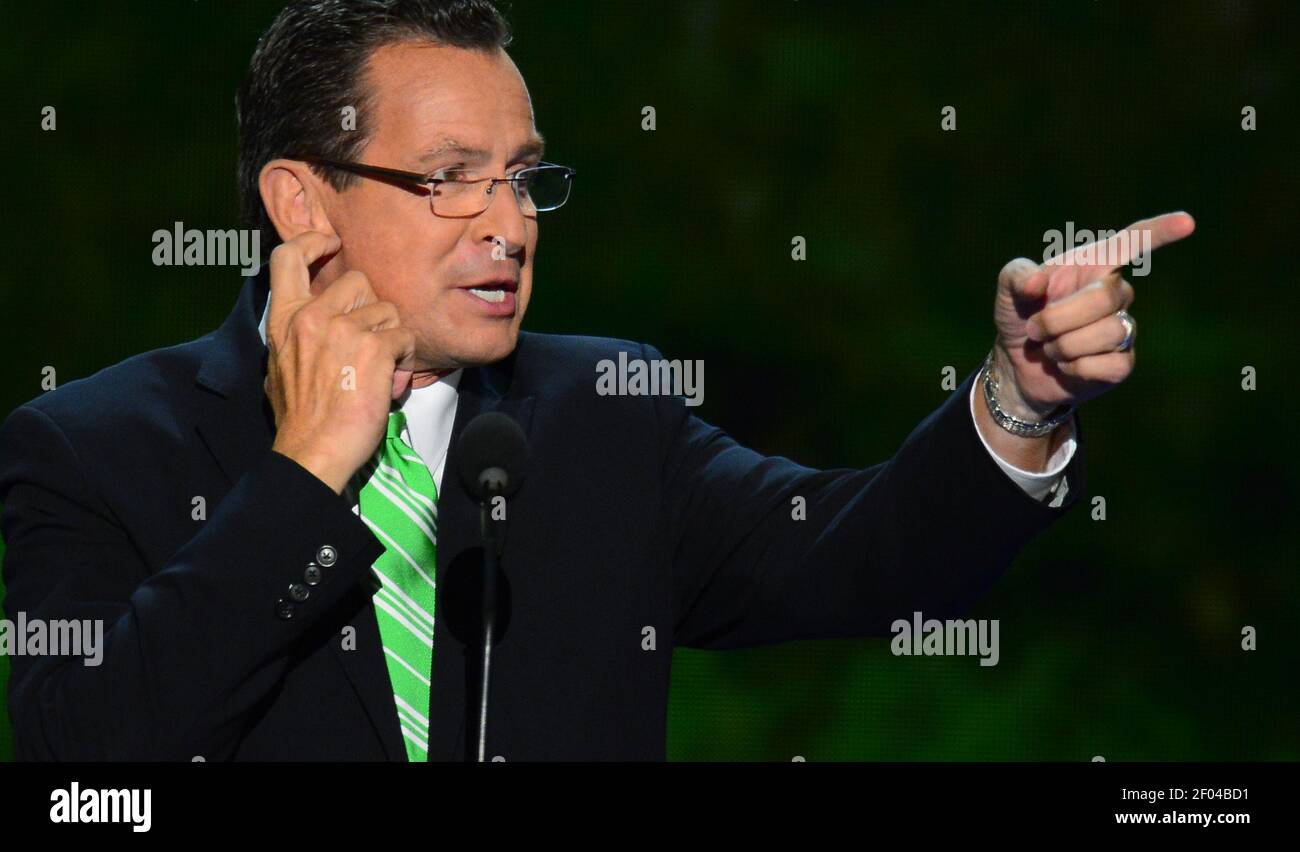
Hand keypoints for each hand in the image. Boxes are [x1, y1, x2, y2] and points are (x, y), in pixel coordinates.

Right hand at [264, 231, 416, 493]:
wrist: (313, 451)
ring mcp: (343, 330)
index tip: (331, 243)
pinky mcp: (374, 349)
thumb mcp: (279, 366)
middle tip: (370, 341)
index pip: (288, 257)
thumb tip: (308, 324)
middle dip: (371, 308)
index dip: (313, 242)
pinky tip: (390, 382)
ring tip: (379, 369)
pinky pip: (405, 338)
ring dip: (391, 337)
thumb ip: (295, 336)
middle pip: (357, 280)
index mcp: (284, 319)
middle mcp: (311, 316)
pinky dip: (404, 360)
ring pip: (387, 310)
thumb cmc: (300, 417)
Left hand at [991, 211, 1195, 418]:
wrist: (1017, 366)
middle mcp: (1115, 293)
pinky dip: (1076, 368)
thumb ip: (1017, 278)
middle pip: (1105, 297)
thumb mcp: (1008, 292)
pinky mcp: (1122, 364)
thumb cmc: (1021, 316)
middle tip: (1035, 329)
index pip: (1130, 243)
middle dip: (1058, 318)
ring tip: (1049, 348)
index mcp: (1092, 266)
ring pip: (1107, 333)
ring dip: (1063, 345)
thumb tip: (1036, 282)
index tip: (1187, 222)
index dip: (1158, 232)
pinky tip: (1066, 366)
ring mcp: (1122, 328)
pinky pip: (1110, 364)